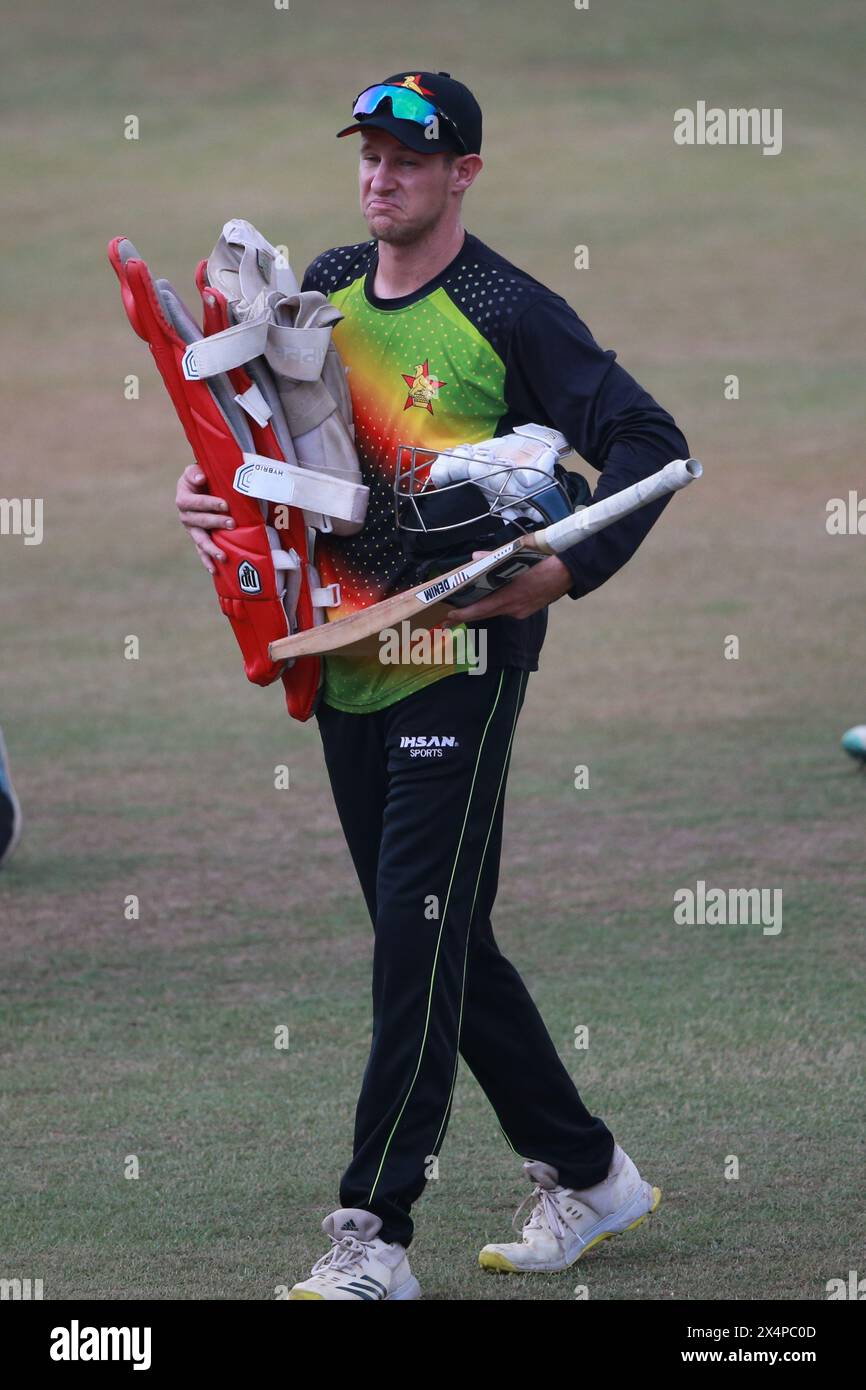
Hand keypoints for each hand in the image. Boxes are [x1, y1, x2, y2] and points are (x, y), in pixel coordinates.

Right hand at [175, 463, 232, 574]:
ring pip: (200, 540)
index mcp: (183, 499)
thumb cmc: (200, 478)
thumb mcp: (194, 471)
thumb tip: (200, 478)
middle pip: (198, 521)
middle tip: (232, 523)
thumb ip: (194, 472)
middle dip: (215, 523)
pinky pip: (201, 551)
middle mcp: (185, 516)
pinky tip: (214, 570)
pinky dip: (207, 560)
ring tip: (222, 555)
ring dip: (211, 548)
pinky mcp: (199, 538)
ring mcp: (192, 529)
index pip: (193, 502)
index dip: (208, 503)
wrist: (201, 488)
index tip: (224, 504)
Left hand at [445, 552, 573, 623]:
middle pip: (485, 614)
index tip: (449, 617)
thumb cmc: (542, 562)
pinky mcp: (527, 610)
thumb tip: (475, 557)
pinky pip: (507, 609)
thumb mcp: (516, 557)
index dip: (463, 614)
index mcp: (510, 596)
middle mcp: (514, 609)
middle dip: (467, 616)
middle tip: (449, 619)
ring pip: (495, 612)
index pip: (480, 610)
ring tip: (466, 608)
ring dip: (481, 610)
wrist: (568, 571)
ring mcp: (521, 612)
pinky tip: (492, 599)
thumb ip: (493, 559)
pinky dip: (496, 605)